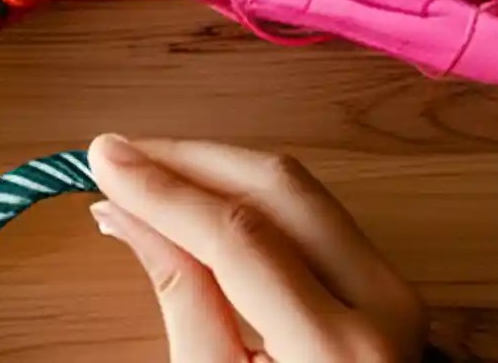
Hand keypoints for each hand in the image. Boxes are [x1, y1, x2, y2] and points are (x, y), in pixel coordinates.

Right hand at [86, 135, 426, 361]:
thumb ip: (178, 293)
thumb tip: (123, 211)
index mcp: (336, 349)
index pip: (239, 235)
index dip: (162, 189)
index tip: (104, 158)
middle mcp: (384, 305)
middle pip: (278, 187)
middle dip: (189, 158)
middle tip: (119, 153)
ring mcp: (393, 287)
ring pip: (296, 187)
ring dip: (213, 167)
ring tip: (144, 171)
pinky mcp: (384, 279)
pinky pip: (308, 210)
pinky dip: (244, 192)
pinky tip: (192, 193)